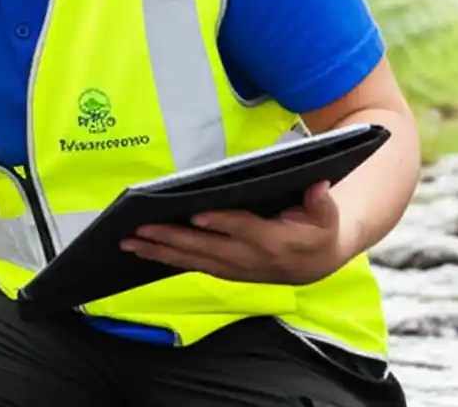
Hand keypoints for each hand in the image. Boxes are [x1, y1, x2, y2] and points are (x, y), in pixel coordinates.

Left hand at [120, 181, 354, 285]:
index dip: (221, 223)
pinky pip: (192, 266)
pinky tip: (143, 251)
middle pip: (207, 249)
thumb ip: (321, 201)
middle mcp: (250, 259)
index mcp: (275, 242)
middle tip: (140, 229)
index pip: (244, 231)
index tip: (196, 215)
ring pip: (193, 261)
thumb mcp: (328, 213)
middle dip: (172, 239)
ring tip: (129, 242)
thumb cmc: (319, 229)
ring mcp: (235, 269)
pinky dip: (167, 259)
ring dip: (160, 253)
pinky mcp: (225, 271)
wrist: (318, 262)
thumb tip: (318, 186)